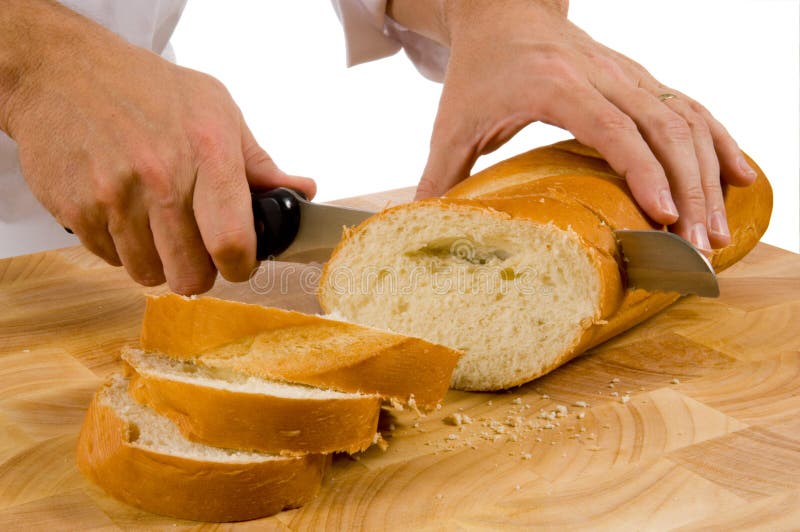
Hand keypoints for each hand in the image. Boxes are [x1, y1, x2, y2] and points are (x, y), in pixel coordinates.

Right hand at [0, 1, 314, 293]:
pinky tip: (125, 215)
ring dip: (159, 262)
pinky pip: (110, 259)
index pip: (232, 243)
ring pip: (148, 274)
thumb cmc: (147, 88)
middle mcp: (161, 179)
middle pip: (191, 275)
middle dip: (201, 272)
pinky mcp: (76, 209)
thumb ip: (259, 162)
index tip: (239, 263)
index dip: (241, 266)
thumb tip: (301, 192)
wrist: (61, 70)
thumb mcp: (216, 109)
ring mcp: (114, 197)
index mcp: (208, 153)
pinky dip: (122, 248)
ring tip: (158, 228)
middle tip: (199, 251)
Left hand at [390, 0, 757, 250]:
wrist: (504, 10)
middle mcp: (601, 73)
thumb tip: (421, 227)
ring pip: (684, 117)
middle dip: (688, 188)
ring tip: (719, 231)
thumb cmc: (478, 68)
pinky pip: (689, 106)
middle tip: (698, 247)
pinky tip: (740, 175)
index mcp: (554, 83)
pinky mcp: (639, 78)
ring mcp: (627, 72)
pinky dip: (718, 140)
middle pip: (660, 127)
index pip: (611, 126)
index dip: (642, 170)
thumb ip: (440, 174)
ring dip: (709, 173)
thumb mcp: (453, 120)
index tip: (665, 215)